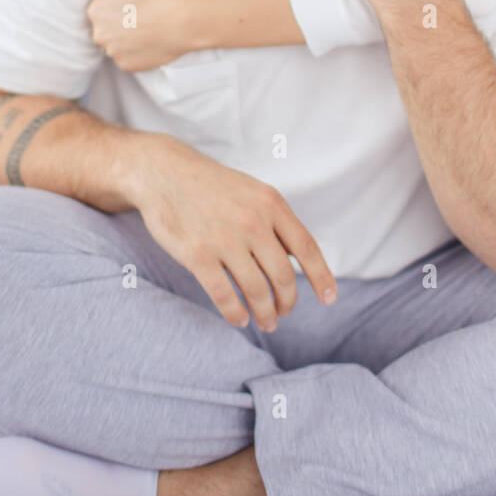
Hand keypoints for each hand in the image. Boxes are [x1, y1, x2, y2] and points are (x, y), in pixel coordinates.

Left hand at [55, 0, 193, 70]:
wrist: (188, 19)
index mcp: (95, 10)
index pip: (100, 6)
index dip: (119, 1)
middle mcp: (99, 34)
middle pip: (106, 26)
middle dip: (121, 19)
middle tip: (145, 9)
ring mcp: (114, 53)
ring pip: (117, 42)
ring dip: (128, 36)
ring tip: (150, 23)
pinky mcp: (129, 66)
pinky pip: (128, 58)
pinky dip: (137, 51)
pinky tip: (152, 39)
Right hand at [124, 135, 337, 330]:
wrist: (166, 173)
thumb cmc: (213, 186)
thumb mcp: (253, 192)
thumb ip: (275, 222)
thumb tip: (297, 259)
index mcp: (271, 204)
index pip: (306, 247)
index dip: (321, 277)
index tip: (329, 298)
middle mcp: (253, 222)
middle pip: (283, 276)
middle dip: (287, 302)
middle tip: (283, 312)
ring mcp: (225, 240)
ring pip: (257, 291)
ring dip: (265, 313)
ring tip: (266, 322)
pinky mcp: (198, 255)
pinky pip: (224, 296)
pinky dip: (236, 314)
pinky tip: (239, 319)